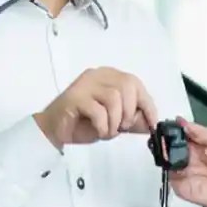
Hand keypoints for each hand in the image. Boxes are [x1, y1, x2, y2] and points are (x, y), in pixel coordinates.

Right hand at [34, 67, 157, 148]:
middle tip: (121, 127)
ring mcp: (85, 84)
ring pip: (114, 98)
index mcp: (109, 76)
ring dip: (115, 121)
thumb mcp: (114, 121)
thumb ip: (132, 120)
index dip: (147, 104)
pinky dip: (103, 126)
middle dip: (129, 112)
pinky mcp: (75, 97)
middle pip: (127, 86)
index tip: (152, 123)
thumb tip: (152, 123)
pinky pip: (98, 110)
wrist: (54, 130)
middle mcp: (98, 75)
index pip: (135, 83)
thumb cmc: (83, 122)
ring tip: (107, 131)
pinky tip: (98, 131)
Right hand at [168, 118, 206, 206]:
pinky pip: (167, 172)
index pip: (178, 132)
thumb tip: (181, 122)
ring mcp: (178, 168)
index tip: (168, 122)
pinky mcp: (177, 183)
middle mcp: (183, 154)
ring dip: (162, 149)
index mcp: (193, 142)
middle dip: (164, 137)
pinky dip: (166, 165)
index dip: (172, 127)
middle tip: (164, 133)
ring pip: (164, 156)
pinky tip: (169, 158)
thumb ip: (202, 132)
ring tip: (165, 144)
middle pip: (167, 143)